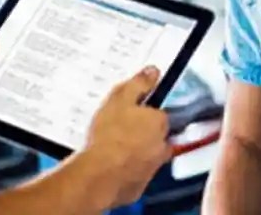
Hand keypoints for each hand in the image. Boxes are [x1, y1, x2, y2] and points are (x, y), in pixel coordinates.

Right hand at [79, 67, 172, 207]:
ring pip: (147, 156)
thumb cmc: (109, 137)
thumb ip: (139, 84)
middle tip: (119, 128)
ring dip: (135, 152)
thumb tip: (152, 72)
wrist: (99, 175)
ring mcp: (152, 169)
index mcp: (159, 123)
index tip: (131, 111)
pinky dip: (126, 170)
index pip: (159, 114)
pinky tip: (109, 165)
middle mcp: (162, 147)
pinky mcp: (139, 186)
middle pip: (156, 136)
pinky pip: (135, 174)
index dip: (144, 112)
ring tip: (110, 147)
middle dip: (141, 132)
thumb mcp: (120, 99)